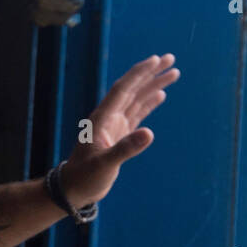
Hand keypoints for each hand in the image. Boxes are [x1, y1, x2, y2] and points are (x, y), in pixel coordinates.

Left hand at [62, 53, 179, 206]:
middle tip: (171, 58)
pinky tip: (160, 95)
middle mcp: (108, 118)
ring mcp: (114, 125)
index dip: (138, 74)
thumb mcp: (105, 165)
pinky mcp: (119, 135)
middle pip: (131, 89)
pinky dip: (148, 103)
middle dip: (150, 73)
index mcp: (102, 119)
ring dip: (153, 85)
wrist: (74, 188)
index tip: (156, 60)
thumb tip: (149, 133)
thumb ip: (125, 149)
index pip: (122, 90)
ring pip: (137, 99)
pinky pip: (137, 114)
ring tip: (173, 72)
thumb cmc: (85, 177)